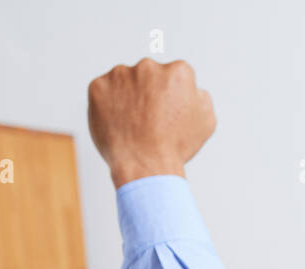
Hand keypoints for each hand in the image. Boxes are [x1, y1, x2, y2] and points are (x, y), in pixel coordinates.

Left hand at [87, 58, 215, 188]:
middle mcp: (148, 67)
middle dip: (150, 92)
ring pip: (125, 81)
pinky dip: (108, 104)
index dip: (173, 96)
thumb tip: (192, 89)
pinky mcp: (98, 86)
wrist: (146, 165)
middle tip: (151, 120)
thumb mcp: (206, 121)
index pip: (175, 76)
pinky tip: (119, 122)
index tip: (170, 112)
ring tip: (135, 124)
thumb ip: (200, 96)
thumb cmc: (176, 146)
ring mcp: (120, 75)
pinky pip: (103, 91)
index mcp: (178, 72)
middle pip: (149, 75)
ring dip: (128, 96)